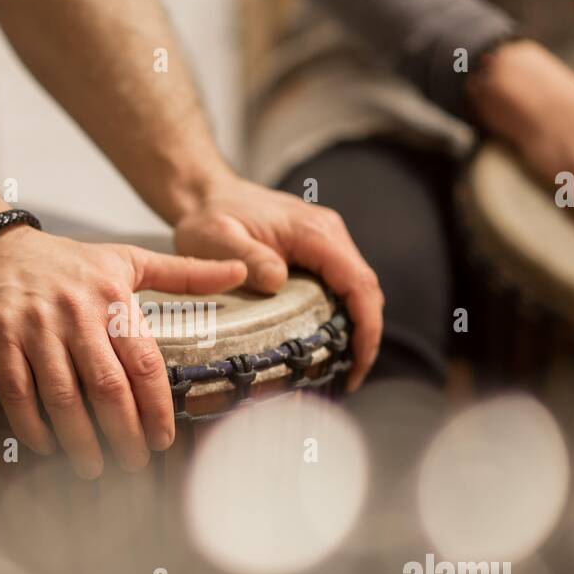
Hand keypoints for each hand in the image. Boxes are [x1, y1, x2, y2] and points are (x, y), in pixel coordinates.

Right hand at [0, 225, 246, 477]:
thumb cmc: (67, 262)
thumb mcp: (127, 260)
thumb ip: (185, 273)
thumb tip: (242, 273)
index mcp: (113, 297)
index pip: (144, 362)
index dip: (157, 407)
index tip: (164, 441)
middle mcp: (76, 312)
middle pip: (108, 385)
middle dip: (125, 432)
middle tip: (134, 463)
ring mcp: (36, 325)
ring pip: (63, 394)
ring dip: (80, 438)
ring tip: (92, 466)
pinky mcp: (0, 336)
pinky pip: (18, 389)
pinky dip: (32, 424)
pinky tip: (46, 445)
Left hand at [171, 174, 383, 391]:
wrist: (206, 196)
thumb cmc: (210, 217)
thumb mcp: (218, 239)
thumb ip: (248, 258)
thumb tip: (278, 281)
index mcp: (314, 232)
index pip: (358, 282)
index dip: (367, 325)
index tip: (359, 362)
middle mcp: (328, 234)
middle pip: (366, 288)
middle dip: (367, 334)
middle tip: (351, 378)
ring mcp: (326, 240)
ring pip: (357, 288)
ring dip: (357, 327)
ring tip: (343, 368)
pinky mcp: (317, 249)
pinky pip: (341, 284)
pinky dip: (344, 314)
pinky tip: (329, 341)